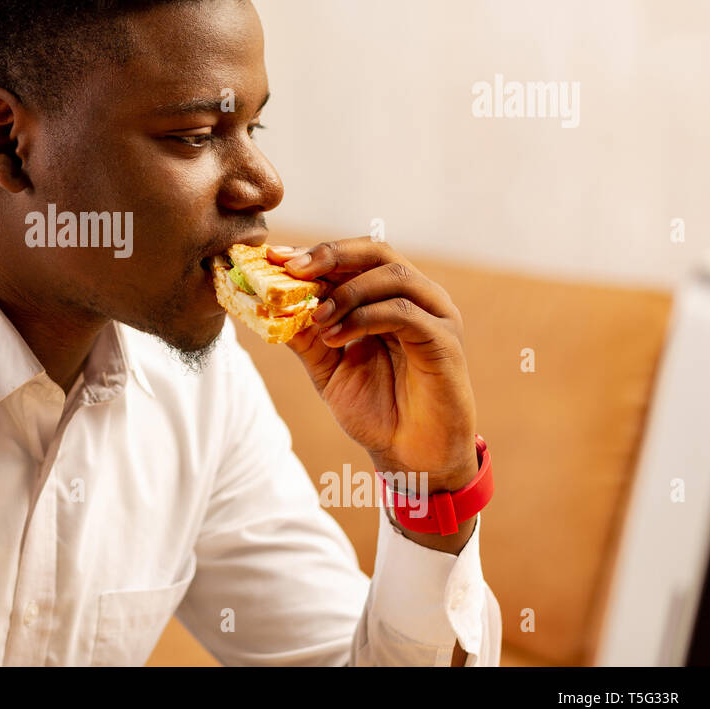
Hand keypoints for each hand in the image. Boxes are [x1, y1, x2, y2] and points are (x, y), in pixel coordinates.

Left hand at [267, 238, 478, 489]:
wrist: (411, 457)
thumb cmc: (376, 408)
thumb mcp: (327, 366)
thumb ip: (303, 334)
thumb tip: (265, 305)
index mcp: (388, 297)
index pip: (354, 257)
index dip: (314, 253)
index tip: (274, 257)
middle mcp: (416, 297)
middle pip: (376, 251)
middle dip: (330, 255)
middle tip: (292, 269)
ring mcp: (435, 316)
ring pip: (392, 276)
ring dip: (346, 291)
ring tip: (315, 316)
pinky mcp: (444, 341)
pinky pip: (404, 313)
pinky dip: (364, 318)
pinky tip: (336, 337)